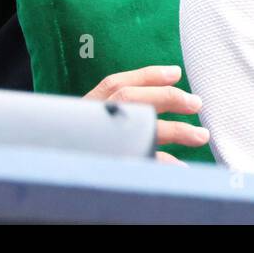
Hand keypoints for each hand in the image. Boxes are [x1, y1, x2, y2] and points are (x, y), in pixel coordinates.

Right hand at [84, 64, 208, 164]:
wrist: (52, 178)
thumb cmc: (81, 143)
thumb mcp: (91, 121)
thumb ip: (117, 104)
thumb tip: (170, 78)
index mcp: (88, 108)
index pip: (116, 84)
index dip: (148, 76)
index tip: (176, 73)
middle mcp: (92, 122)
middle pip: (130, 100)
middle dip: (167, 98)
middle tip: (196, 103)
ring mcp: (101, 144)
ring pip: (140, 131)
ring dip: (176, 131)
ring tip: (201, 136)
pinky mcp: (110, 166)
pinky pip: (142, 163)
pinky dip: (164, 163)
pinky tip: (183, 166)